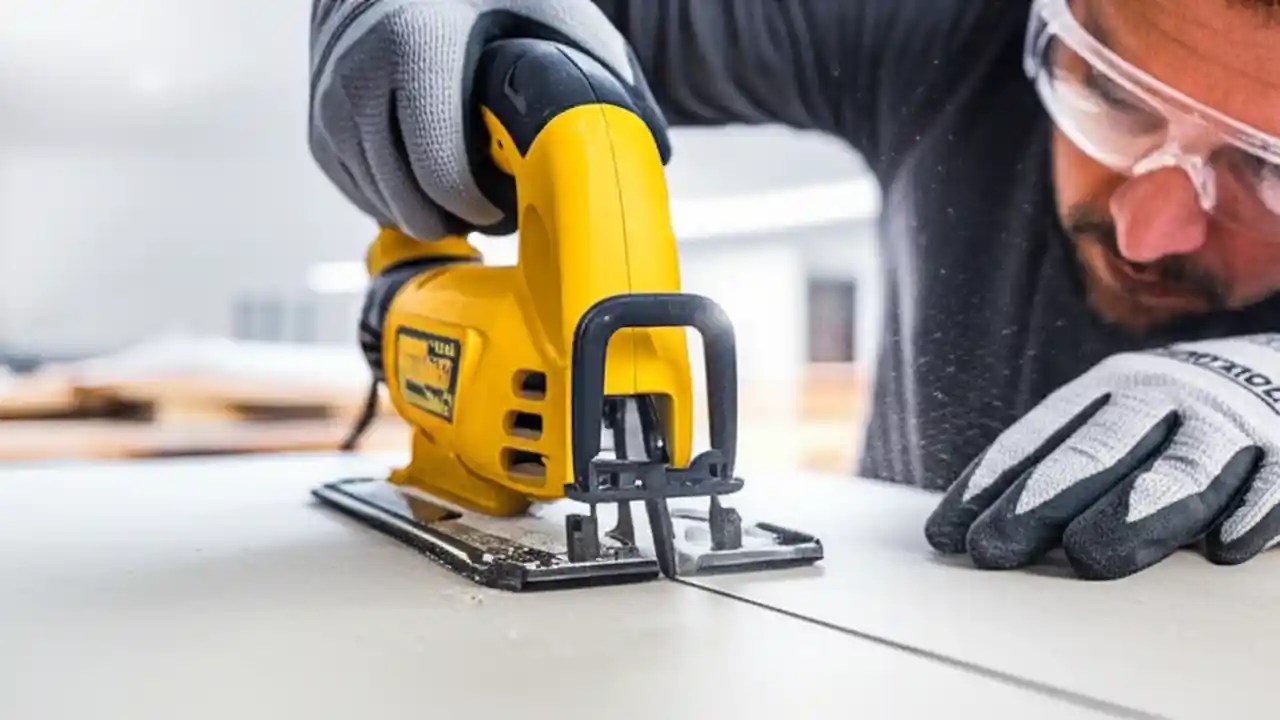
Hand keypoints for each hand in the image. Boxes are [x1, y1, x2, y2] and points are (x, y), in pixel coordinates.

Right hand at [308, 0, 652, 239]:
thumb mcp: (551, 8)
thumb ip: (601, 69)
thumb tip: (649, 147)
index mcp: (419, 40)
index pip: (440, 166)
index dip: (481, 207)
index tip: (506, 206)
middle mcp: (359, 71)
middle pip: (409, 198)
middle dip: (458, 218)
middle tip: (495, 208)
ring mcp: (330, 100)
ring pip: (381, 204)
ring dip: (427, 214)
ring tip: (467, 195)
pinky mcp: (318, 126)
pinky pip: (356, 192)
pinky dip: (393, 200)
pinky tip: (427, 183)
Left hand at [925, 335, 1279, 579]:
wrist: (1278, 373)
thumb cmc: (1174, 418)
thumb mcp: (1114, 422)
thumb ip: (1060, 463)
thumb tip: (976, 524)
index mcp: (1108, 390)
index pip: (1039, 437)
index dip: (992, 484)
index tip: (948, 533)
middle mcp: (1162, 398)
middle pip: (1097, 453)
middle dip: (1041, 502)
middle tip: (994, 548)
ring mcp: (1226, 424)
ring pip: (1180, 471)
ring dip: (1135, 513)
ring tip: (1090, 556)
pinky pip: (1272, 484)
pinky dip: (1252, 512)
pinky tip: (1224, 547)